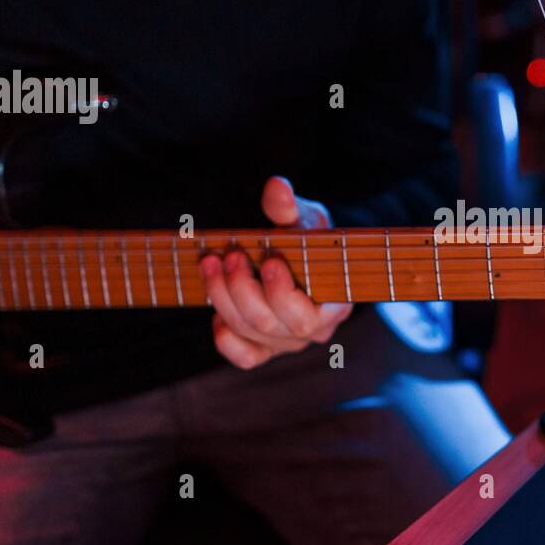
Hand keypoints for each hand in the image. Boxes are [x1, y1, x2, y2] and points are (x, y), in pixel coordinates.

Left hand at [201, 176, 352, 369]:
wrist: (301, 257)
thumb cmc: (309, 237)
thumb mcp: (305, 219)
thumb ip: (290, 209)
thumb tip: (276, 187)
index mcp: (334, 305)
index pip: (306, 318)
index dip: (281, 293)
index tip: (269, 258)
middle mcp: (312, 331)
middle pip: (270, 324)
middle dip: (243, 288)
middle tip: (231, 254)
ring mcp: (286, 343)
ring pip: (249, 332)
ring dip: (223, 297)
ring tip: (210, 263)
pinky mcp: (264, 349)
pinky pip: (243, 357)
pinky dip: (225, 339)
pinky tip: (215, 313)